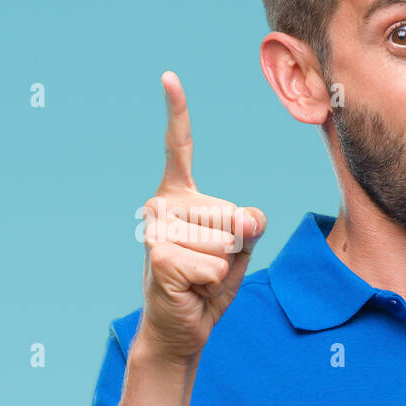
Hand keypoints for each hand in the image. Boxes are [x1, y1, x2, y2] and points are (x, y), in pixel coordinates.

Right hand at [136, 71, 266, 362]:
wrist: (181, 329)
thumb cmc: (209, 285)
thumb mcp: (241, 246)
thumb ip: (249, 225)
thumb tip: (244, 219)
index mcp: (179, 194)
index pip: (180, 147)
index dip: (177, 112)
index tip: (168, 76)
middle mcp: (161, 204)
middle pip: (232, 213)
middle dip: (234, 247)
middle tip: (206, 267)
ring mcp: (156, 231)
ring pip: (226, 241)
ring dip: (222, 268)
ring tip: (196, 278)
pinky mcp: (160, 257)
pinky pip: (215, 265)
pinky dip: (212, 284)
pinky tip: (189, 289)